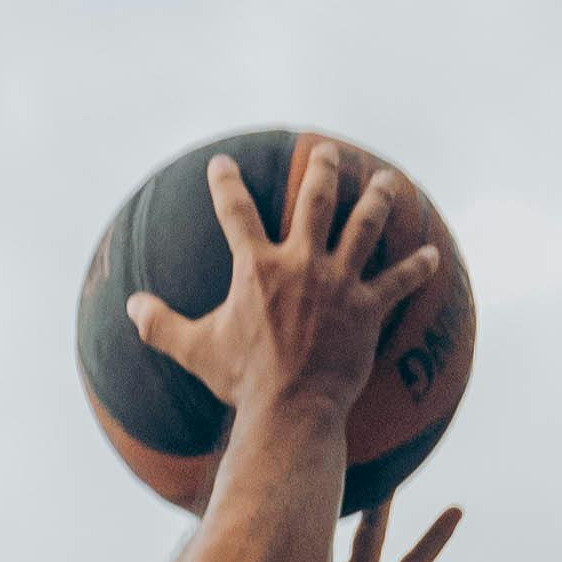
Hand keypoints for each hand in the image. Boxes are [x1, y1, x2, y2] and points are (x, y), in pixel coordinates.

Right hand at [128, 141, 442, 421]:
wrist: (289, 410)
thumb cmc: (241, 382)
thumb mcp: (194, 351)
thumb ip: (161, 325)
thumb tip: (129, 307)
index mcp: (256, 267)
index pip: (235, 212)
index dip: (225, 184)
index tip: (220, 165)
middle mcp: (301, 263)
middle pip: (316, 200)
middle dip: (323, 169)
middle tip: (328, 152)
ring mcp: (338, 283)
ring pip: (364, 226)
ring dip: (377, 199)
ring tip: (386, 181)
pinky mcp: (367, 309)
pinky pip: (398, 282)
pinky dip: (417, 268)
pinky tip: (432, 254)